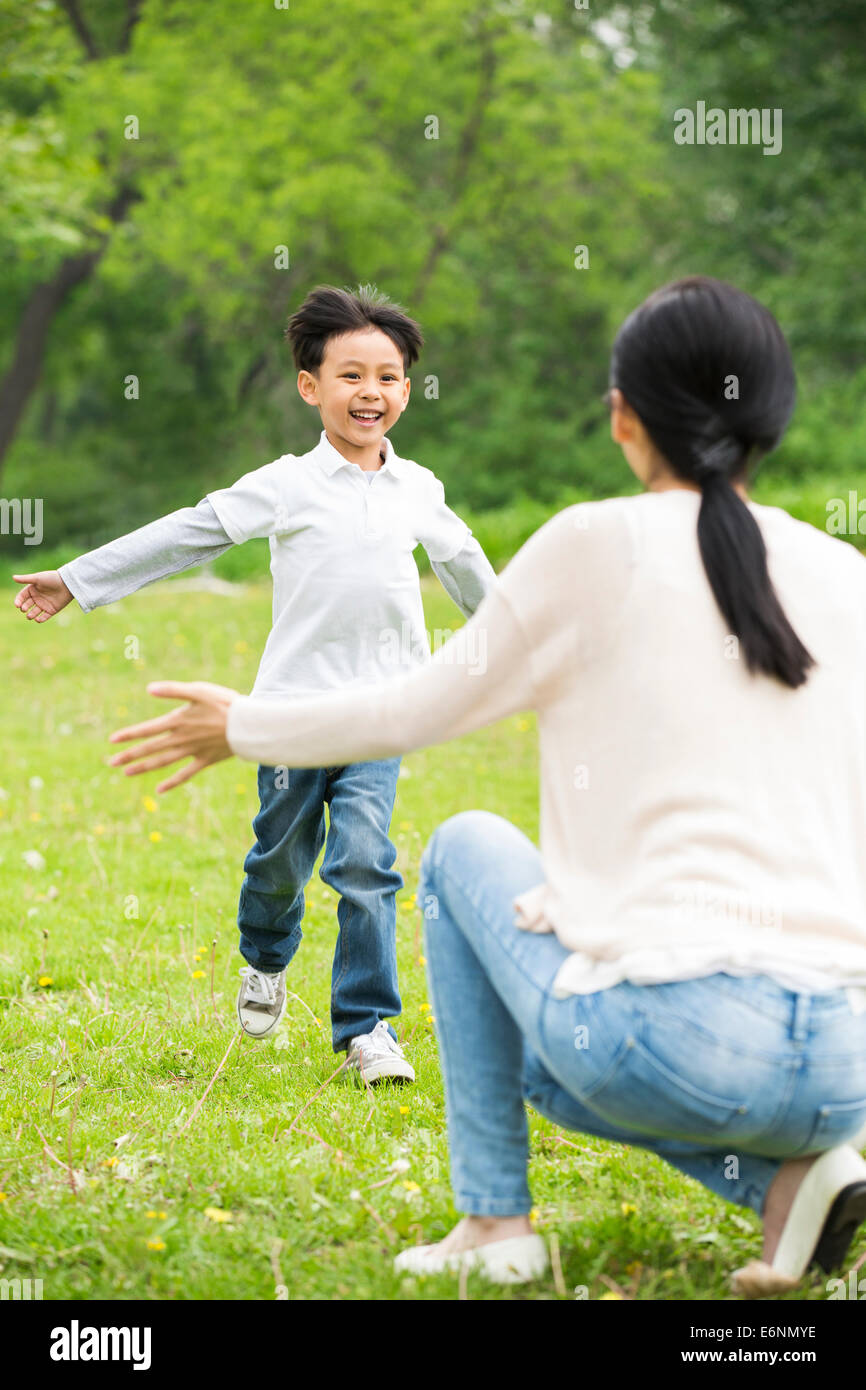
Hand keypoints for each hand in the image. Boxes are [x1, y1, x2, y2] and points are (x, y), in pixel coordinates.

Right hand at [13, 570, 72, 620]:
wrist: (67, 583)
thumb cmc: (52, 578)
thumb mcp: (38, 578)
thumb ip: (25, 579)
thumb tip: (13, 577)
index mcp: (32, 590)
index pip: (21, 597)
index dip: (18, 601)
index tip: (17, 605)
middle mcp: (37, 598)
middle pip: (26, 605)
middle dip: (24, 608)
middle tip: (24, 609)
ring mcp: (44, 604)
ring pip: (34, 612)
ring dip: (31, 615)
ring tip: (29, 616)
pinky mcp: (52, 610)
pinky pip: (44, 617)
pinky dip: (40, 619)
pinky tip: (38, 620)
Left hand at [108, 681, 240, 792]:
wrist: (249, 725)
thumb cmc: (225, 704)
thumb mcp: (199, 690)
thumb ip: (173, 690)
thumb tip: (149, 688)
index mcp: (178, 721)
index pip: (147, 730)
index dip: (129, 735)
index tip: (112, 741)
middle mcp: (181, 739)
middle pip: (151, 749)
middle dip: (130, 755)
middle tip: (111, 762)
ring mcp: (193, 751)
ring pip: (163, 762)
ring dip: (144, 768)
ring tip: (126, 773)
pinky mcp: (206, 760)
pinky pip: (185, 774)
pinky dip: (172, 782)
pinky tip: (160, 789)